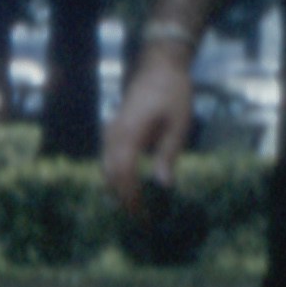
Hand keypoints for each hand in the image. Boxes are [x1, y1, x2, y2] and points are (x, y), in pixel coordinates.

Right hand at [100, 47, 197, 210]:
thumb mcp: (180, 124)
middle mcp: (113, 135)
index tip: (142, 215)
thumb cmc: (173, 94)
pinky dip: (115, 176)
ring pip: (105, 168)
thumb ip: (168, 154)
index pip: (124, 175)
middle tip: (139, 219)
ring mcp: (110, 132)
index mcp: (129, 134)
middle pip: (110, 175)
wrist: (158, 67)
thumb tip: (163, 185)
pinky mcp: (113, 131)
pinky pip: (108, 159)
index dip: (131, 197)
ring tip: (133, 208)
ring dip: (117, 189)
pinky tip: (126, 188)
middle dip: (123, 199)